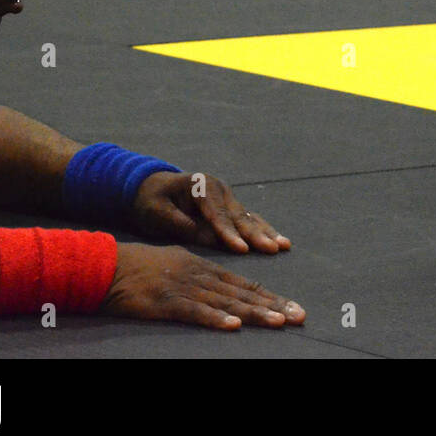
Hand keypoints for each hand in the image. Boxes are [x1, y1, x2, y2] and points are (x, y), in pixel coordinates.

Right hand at [101, 243, 303, 330]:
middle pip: (243, 292)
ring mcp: (184, 287)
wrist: (106, 265)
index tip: (292, 307)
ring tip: (279, 322)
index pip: (244, 283)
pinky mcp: (165, 301)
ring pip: (226, 302)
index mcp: (205, 267)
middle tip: (300, 316)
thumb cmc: (141, 267)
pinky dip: (214, 319)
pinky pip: (194, 311)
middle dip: (274, 305)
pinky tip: (233, 326)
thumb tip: (224, 288)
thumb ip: (201, 275)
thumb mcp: (177, 263)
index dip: (270, 296)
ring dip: (254, 313)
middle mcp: (200, 275)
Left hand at [129, 171, 289, 253]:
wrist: (152, 187)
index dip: (229, 233)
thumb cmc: (152, 200)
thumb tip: (200, 234)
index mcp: (201, 186)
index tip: (242, 249)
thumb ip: (178, 222)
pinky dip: (264, 231)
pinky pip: (250, 220)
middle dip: (256, 234)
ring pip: (249, 217)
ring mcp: (227, 197)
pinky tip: (280, 242)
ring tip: (284, 245)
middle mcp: (219, 189)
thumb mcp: (156, 211)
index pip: (217, 214)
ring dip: (266, 233)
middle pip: (239, 215)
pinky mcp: (231, 207)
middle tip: (272, 248)